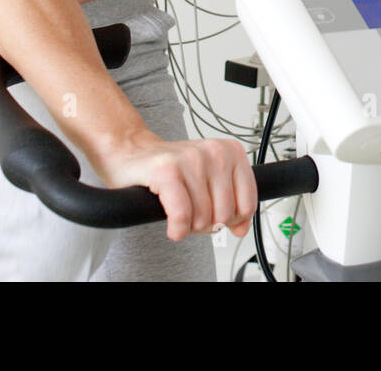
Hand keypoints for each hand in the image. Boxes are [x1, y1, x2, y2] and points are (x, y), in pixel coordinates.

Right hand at [96, 131, 256, 240]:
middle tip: (192, 214)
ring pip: (203, 218)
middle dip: (208, 224)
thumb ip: (233, 202)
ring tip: (180, 212)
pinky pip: (182, 215)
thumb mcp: (211, 180)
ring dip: (189, 227)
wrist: (132, 151)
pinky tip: (173, 226)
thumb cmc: (172, 168)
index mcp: (231, 151)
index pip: (247, 204)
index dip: (232, 220)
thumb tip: (241, 229)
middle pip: (225, 214)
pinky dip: (178, 228)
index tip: (216, 216)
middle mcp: (215, 152)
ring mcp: (191, 159)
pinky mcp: (167, 170)